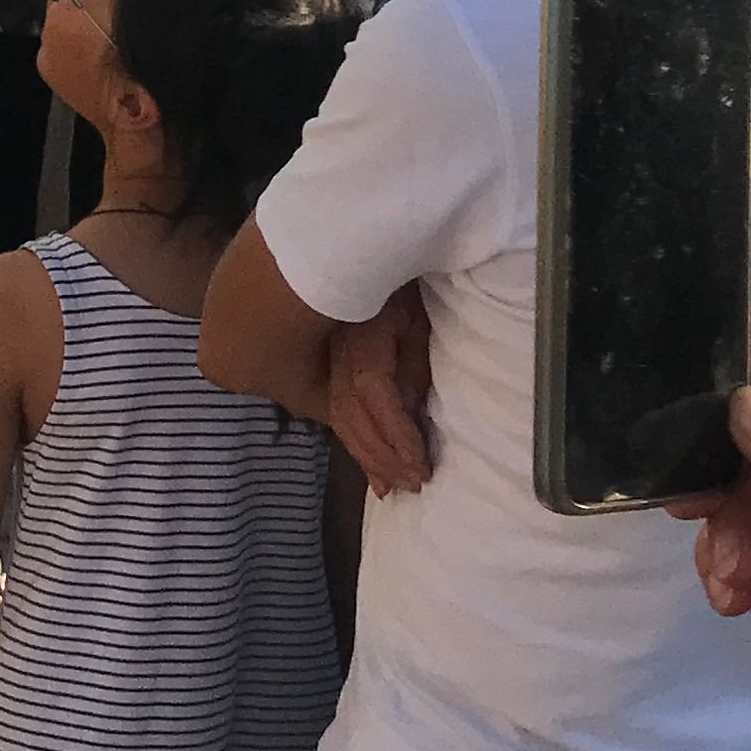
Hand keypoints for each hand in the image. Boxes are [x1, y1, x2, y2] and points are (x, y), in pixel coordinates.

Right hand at [328, 286, 436, 495]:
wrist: (357, 263)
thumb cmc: (404, 294)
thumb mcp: (417, 323)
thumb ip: (412, 368)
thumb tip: (410, 415)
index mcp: (361, 338)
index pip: (373, 393)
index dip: (395, 432)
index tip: (422, 465)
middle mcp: (336, 355)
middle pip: (350, 414)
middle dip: (382, 455)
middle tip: (414, 485)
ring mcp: (329, 363)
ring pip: (340, 418)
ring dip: (369, 457)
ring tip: (395, 487)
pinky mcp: (331, 371)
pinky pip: (338, 413)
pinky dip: (358, 447)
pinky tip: (375, 475)